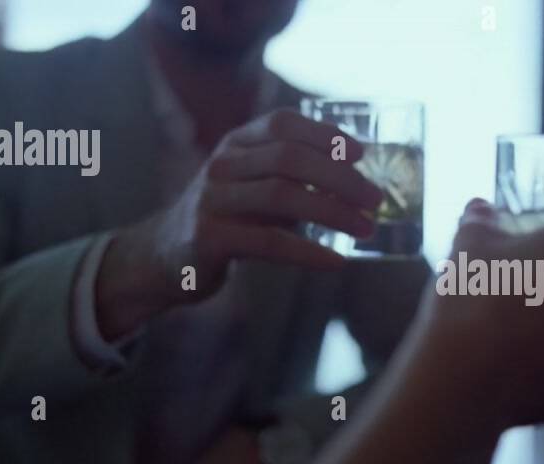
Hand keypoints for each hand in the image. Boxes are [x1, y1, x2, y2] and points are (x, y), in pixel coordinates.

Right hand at [95, 108, 382, 339]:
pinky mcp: (208, 237)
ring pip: (282, 196)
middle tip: (376, 199)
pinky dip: (308, 252)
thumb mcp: (258, 186)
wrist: (167, 255)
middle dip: (341, 178)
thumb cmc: (231, 218)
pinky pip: (268, 242)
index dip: (325, 134)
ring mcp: (212, 199)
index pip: (284, 123)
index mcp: (238, 143)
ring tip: (366, 228)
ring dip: (333, 212)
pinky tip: (336, 261)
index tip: (362, 153)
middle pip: (289, 158)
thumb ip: (296, 177)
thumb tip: (361, 185)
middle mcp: (223, 163)